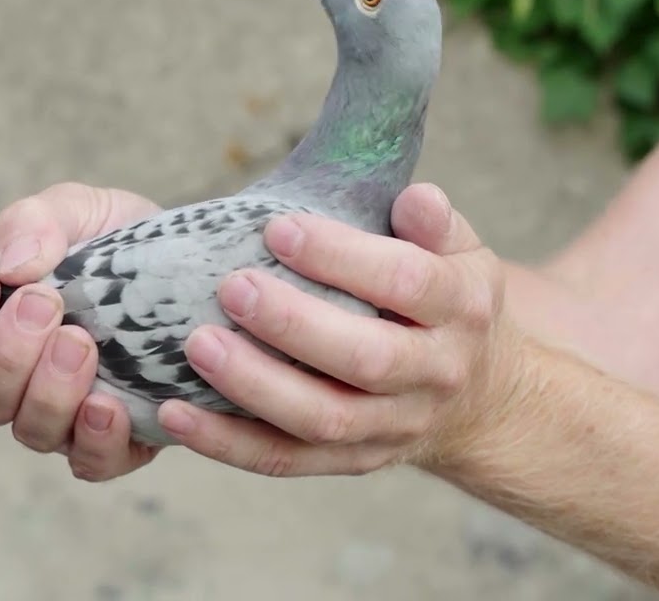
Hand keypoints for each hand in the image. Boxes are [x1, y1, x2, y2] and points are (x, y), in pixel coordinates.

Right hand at [0, 182, 165, 480]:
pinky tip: (109, 404)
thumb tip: (12, 266)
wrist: (195, 271)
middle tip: (45, 303)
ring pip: (29, 429)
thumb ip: (35, 223)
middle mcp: (15, 380)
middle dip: (5, 352)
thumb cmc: (118, 243)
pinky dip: (94, 439)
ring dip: (49, 390)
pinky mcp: (114, 441)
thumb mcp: (78, 211)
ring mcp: (61, 415)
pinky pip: (89, 462)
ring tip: (82, 344)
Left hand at [154, 183, 520, 475]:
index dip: (343, 258)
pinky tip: (176, 414)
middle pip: (365, 360)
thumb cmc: (445, 298)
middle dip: (293, 324)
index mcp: (460, 308)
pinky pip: (285, 460)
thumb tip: (415, 198)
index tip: (278, 229)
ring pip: (321, 418)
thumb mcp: (459, 250)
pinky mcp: (352, 460)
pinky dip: (227, 442)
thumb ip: (432, 221)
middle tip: (232, 288)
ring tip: (198, 346)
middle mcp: (434, 373)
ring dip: (254, 386)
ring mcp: (392, 426)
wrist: (482, 395)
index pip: (407, 282)